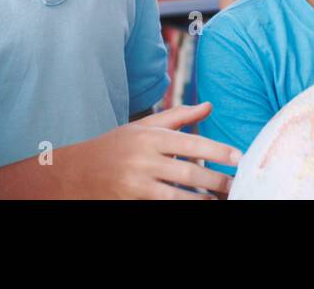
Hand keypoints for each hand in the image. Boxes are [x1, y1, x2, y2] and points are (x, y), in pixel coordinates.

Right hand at [63, 102, 240, 198]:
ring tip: (220, 201)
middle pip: (188, 174)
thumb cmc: (114, 147)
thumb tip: (209, 105)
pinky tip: (195, 205)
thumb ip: (178, 117)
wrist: (74, 173)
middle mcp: (143, 160)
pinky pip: (163, 206)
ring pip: (178, 197)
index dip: (217, 151)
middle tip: (237, 185)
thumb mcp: (142, 127)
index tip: (239, 158)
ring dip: (202, 201)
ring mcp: (135, 185)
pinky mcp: (130, 202)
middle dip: (217, 182)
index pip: (190, 144)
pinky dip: (181, 206)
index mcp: (149, 137)